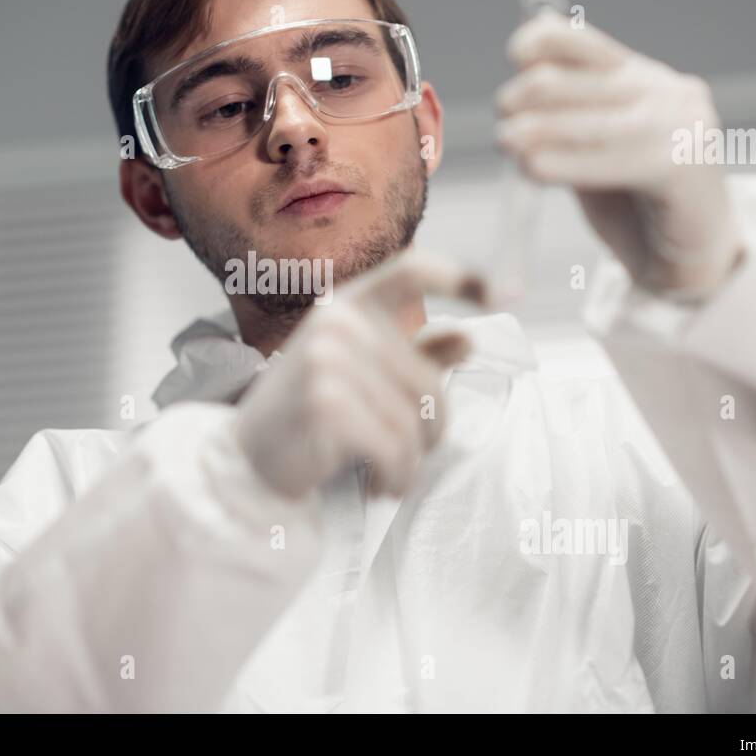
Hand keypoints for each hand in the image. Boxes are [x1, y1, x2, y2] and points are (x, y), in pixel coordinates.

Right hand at [234, 249, 488, 499]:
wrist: (245, 463)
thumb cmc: (306, 419)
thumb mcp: (360, 378)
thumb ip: (414, 357)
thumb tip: (469, 337)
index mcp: (347, 305)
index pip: (411, 270)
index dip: (462, 275)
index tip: (510, 290)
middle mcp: (336, 323)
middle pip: (429, 381)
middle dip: (430, 432)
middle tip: (408, 458)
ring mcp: (327, 359)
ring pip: (415, 420)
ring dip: (410, 462)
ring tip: (387, 475)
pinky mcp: (324, 402)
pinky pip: (394, 447)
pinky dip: (395, 476)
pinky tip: (378, 485)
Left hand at [495, 11, 744, 299]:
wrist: (693, 257)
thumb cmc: (636, 207)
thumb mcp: (592, 153)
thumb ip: (565, 124)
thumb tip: (513, 98)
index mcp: (639, 78)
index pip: (580, 40)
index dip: (538, 41)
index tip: (514, 59)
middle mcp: (662, 90)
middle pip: (571, 80)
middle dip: (525, 98)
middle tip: (504, 132)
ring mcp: (678, 124)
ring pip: (586, 120)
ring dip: (537, 130)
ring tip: (507, 143)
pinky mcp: (683, 165)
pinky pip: (611, 159)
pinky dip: (566, 164)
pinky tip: (534, 169)